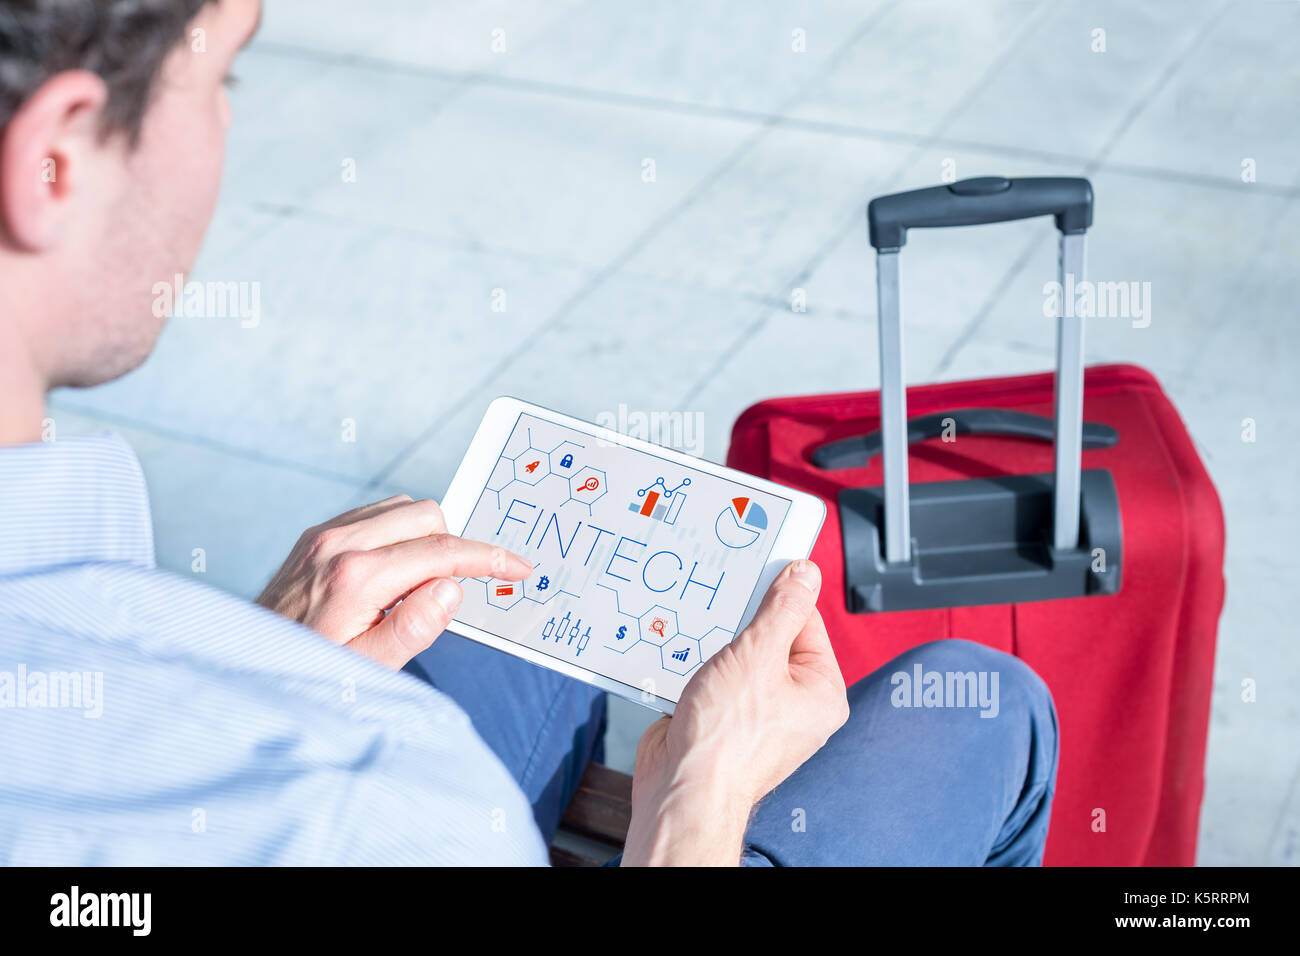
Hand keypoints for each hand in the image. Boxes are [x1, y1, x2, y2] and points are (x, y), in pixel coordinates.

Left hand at [258, 494, 530, 669]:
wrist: (243, 667)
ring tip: (412, 589)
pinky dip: (397, 535)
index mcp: (355, 577)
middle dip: (451, 548)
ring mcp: (323, 535)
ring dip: (424, 539)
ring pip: (403, 509)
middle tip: (442, 594)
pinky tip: (389, 576)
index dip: (489, 559)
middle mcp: (338, 544)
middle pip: (426, 516)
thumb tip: (451, 589)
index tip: (518, 567)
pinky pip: (375, 515)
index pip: (441, 552)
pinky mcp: (314, 537)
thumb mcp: (366, 668)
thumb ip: (413, 628)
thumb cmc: (305, 672)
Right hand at [622, 559, 847, 865]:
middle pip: (771, 638)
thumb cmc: (727, 740)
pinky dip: (698, 671)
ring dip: (715, 650)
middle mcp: (796, 706)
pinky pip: (715, 681)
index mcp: (821, 691)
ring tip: (705, 658)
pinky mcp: (725, 723)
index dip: (779, 597)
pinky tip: (687, 672)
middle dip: (741, 628)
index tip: (757, 577)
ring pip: (738, 660)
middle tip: (724, 622)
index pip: (806, 621)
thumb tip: (805, 575)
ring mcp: (759, 716)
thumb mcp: (757, 654)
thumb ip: (781, 608)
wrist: (682, 790)